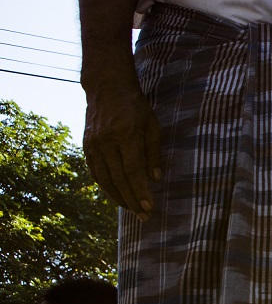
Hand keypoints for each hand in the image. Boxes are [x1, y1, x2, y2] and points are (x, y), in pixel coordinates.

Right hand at [82, 71, 161, 220]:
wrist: (107, 87)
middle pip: (118, 179)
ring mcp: (93, 144)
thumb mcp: (152, 126)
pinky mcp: (86, 145)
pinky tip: (116, 196)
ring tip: (132, 210)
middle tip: (144, 216)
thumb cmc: (136, 107)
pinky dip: (106, 187)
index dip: (140, 192)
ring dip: (118, 198)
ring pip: (104, 179)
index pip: (132, 171)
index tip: (149, 207)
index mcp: (125, 135)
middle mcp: (106, 141)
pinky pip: (95, 172)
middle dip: (132, 200)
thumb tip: (154, 180)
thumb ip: (153, 153)